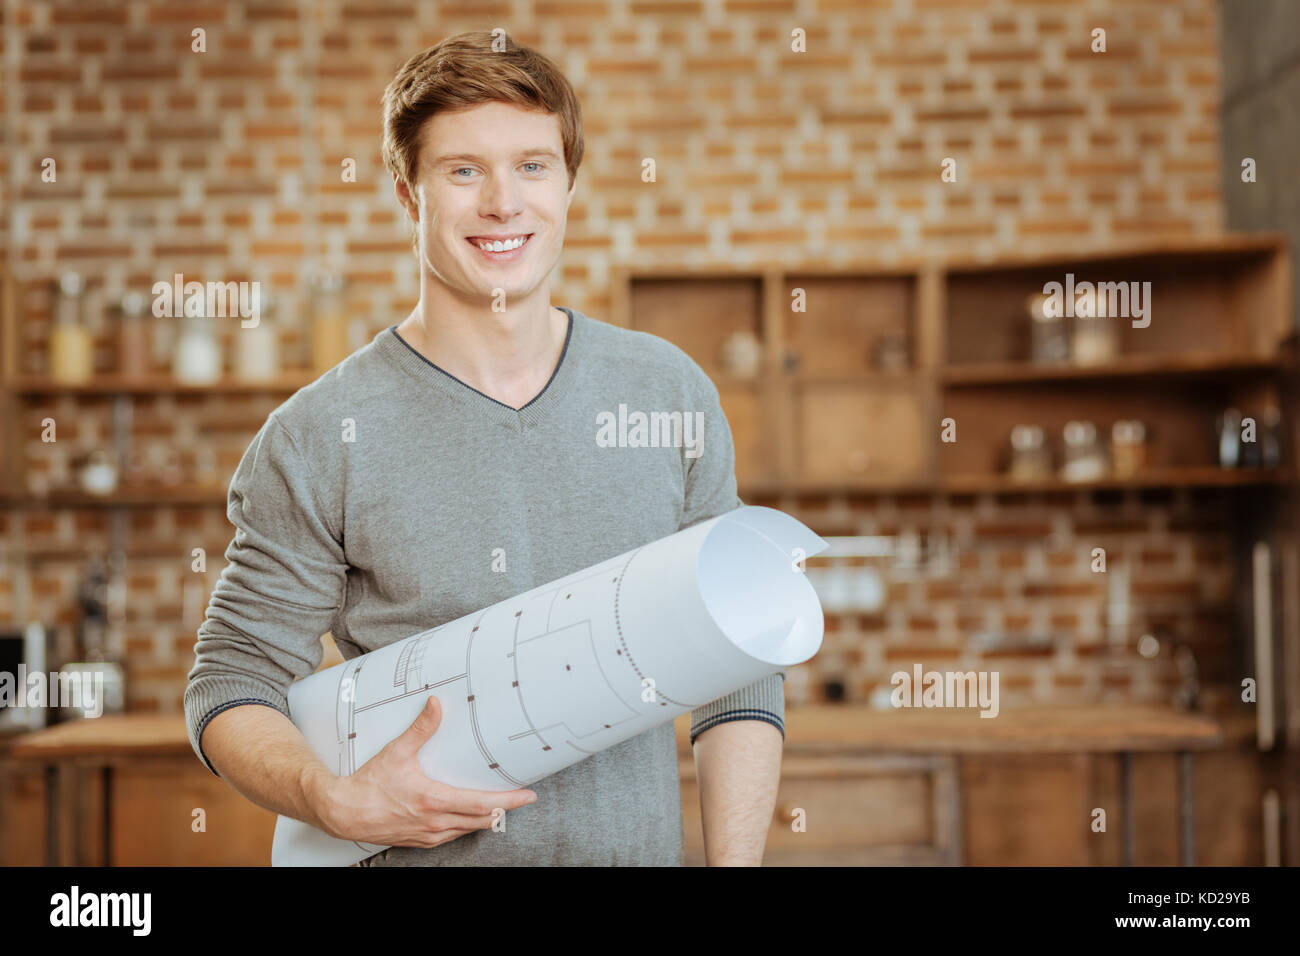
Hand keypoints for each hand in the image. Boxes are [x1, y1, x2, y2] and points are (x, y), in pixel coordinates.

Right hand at [310, 695, 536, 847]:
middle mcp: (435, 822)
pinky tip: (467, 817)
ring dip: (485, 818)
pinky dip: (465, 826)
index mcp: (434, 801)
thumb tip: (436, 705)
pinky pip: (451, 835)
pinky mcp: (419, 841)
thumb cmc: (368, 786)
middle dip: (504, 809)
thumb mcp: (396, 752)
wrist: (343, 813)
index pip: (483, 804)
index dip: (509, 801)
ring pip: (468, 829)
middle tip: (522, 799)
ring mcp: (428, 834)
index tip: (527, 795)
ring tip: (499, 806)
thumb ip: (420, 729)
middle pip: (482, 820)